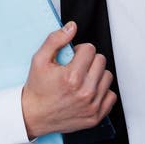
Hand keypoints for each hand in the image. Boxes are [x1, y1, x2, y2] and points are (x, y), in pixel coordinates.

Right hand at [21, 22, 116, 139]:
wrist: (33, 116)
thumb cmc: (37, 88)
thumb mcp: (39, 60)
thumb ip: (55, 40)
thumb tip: (72, 27)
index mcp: (72, 77)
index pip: (90, 49)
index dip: (79, 50)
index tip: (72, 58)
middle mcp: (84, 92)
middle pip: (101, 61)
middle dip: (89, 61)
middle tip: (77, 68)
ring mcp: (92, 105)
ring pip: (107, 76)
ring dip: (96, 75)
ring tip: (83, 79)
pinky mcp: (96, 116)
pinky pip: (111, 96)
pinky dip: (102, 92)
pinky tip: (89, 91)